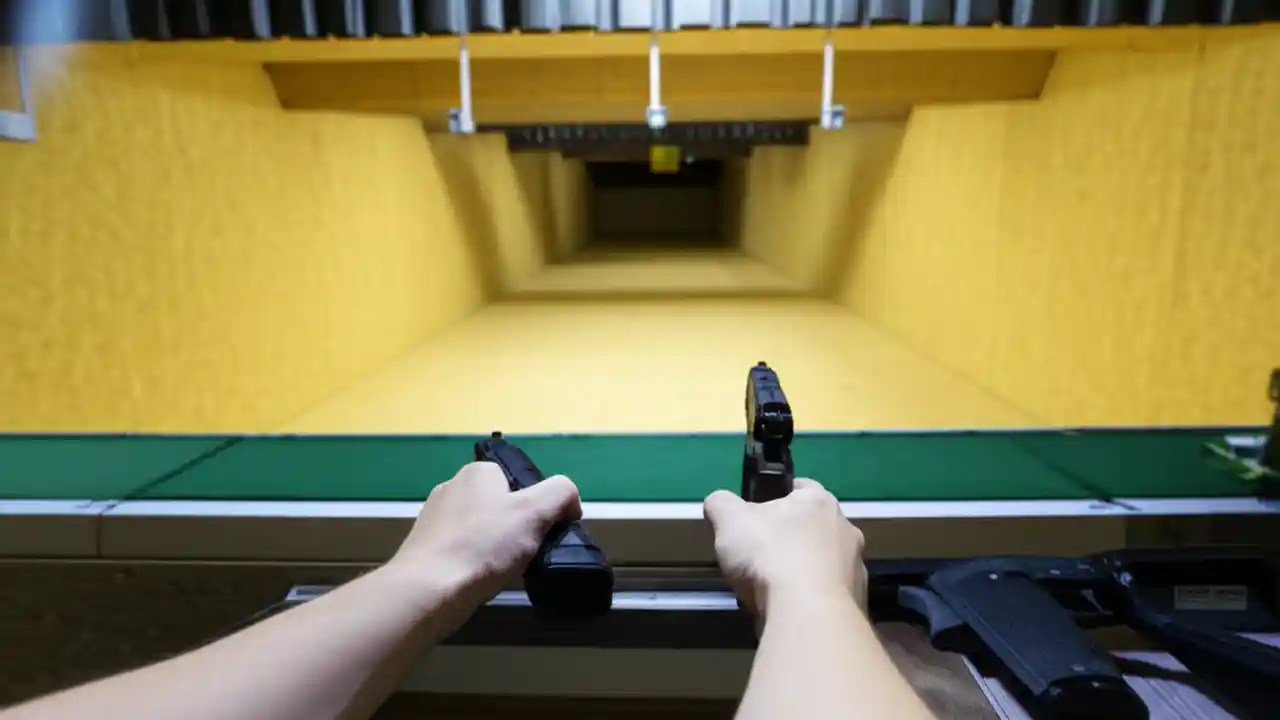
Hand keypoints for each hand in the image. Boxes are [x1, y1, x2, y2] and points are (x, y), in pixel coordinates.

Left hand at [389, 462, 581, 615]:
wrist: (428, 589)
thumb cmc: (483, 546)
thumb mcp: (535, 512)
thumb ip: (561, 494)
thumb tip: (569, 502)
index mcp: (477, 472)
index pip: (519, 481)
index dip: (538, 507)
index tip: (546, 534)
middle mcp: (451, 487)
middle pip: (500, 506)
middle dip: (516, 530)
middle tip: (527, 556)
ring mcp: (433, 518)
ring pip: (480, 530)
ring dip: (495, 548)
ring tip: (503, 572)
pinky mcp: (424, 547)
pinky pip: (461, 550)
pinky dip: (474, 563)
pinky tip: (479, 580)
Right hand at [704, 478, 865, 621]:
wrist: (806, 615)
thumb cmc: (768, 556)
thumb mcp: (729, 519)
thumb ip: (721, 503)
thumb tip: (719, 503)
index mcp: (819, 502)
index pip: (801, 488)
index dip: (777, 497)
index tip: (759, 513)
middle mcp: (845, 530)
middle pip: (813, 528)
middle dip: (790, 539)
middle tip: (760, 555)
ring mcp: (855, 568)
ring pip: (823, 564)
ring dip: (803, 572)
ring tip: (772, 591)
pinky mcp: (858, 602)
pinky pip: (828, 595)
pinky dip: (811, 600)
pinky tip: (789, 611)